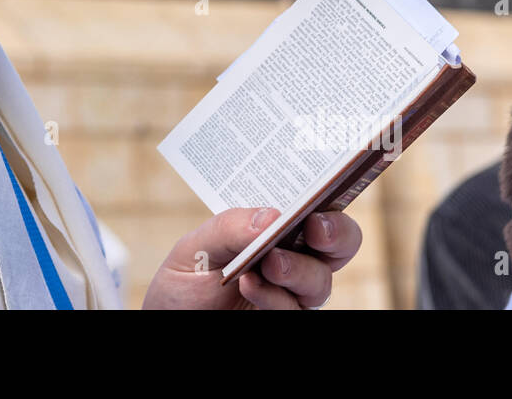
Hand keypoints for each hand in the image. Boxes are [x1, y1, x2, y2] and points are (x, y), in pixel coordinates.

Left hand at [141, 207, 361, 308]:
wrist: (172, 319)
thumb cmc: (186, 280)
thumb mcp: (196, 247)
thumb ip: (230, 228)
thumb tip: (272, 216)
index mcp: (273, 226)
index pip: (312, 204)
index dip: (328, 193)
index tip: (321, 191)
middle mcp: (291, 255)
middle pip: (338, 242)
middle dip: (337, 232)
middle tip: (315, 229)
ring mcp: (291, 290)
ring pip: (320, 279)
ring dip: (298, 269)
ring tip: (268, 264)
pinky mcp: (285, 314)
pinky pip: (295, 308)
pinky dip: (274, 296)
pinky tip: (249, 285)